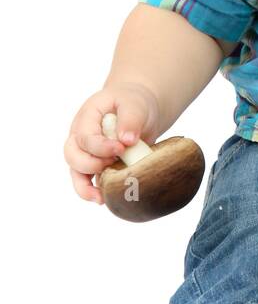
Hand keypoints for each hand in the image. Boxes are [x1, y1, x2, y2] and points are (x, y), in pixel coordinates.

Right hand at [64, 83, 160, 204]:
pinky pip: (86, 181)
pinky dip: (92, 192)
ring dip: (84, 187)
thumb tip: (127, 140)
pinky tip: (103, 199)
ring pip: (76, 171)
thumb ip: (130, 119)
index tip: (122, 148)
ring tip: (100, 197)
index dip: (101, 147)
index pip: (86, 137)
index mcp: (87, 117)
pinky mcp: (95, 165)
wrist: (138, 109)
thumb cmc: (134, 103)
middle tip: (114, 162)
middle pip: (73, 155)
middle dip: (91, 164)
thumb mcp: (135, 104)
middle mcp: (81, 135)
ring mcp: (86, 151)